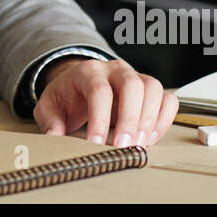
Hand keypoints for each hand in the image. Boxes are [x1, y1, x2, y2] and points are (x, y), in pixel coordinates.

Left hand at [33, 57, 177, 146]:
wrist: (79, 85)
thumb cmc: (67, 97)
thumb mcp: (49, 107)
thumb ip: (49, 120)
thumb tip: (55, 135)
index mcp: (88, 71)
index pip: (99, 91)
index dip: (99, 119)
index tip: (96, 143)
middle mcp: (115, 69)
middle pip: (131, 85)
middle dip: (130, 119)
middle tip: (124, 146)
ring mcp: (135, 76)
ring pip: (153, 88)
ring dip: (149, 119)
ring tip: (138, 144)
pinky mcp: (149, 90)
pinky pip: (167, 99)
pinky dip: (164, 119)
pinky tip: (150, 138)